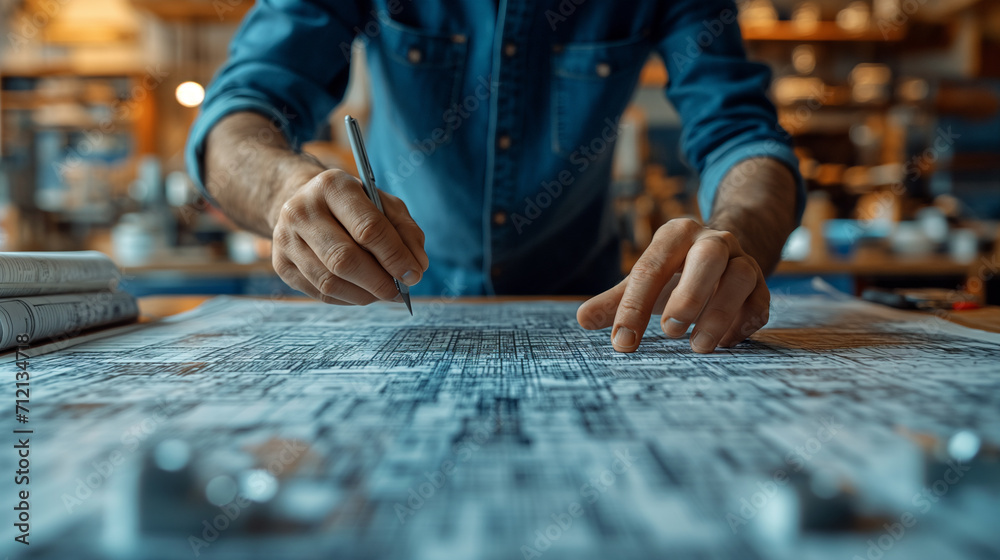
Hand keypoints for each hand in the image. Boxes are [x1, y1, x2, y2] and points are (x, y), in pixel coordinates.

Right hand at [270, 169, 428, 303]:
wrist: (302, 202)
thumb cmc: (352, 204)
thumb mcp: (383, 203)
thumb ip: (405, 230)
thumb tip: (416, 266)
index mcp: (332, 186)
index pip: (367, 228)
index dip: (394, 256)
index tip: (414, 273)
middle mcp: (301, 210)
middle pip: (344, 259)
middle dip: (379, 281)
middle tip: (399, 290)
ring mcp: (285, 239)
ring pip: (330, 282)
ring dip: (365, 294)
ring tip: (383, 291)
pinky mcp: (281, 265)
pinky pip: (320, 293)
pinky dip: (348, 298)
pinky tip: (362, 291)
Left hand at [576, 218, 769, 352]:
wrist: (725, 257)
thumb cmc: (675, 272)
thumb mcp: (645, 281)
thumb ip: (616, 300)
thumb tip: (583, 319)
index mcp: (676, 235)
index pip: (651, 268)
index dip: (634, 306)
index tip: (621, 342)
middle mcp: (714, 241)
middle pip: (708, 257)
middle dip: (690, 294)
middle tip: (669, 330)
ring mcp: (743, 261)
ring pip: (740, 278)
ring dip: (719, 314)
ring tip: (698, 347)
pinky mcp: (763, 287)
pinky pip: (759, 303)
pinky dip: (742, 325)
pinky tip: (724, 344)